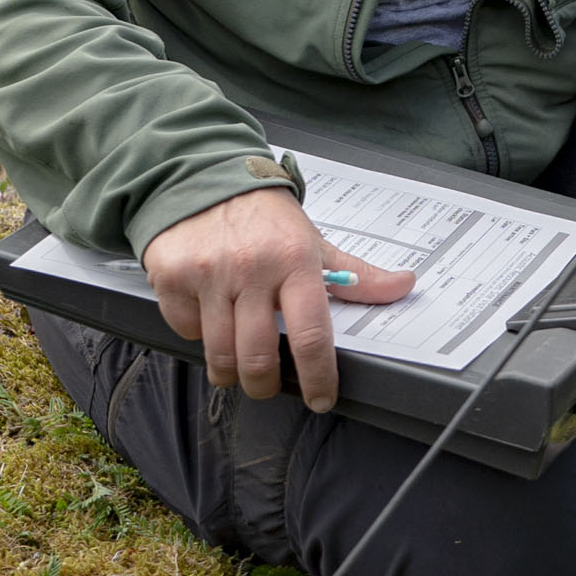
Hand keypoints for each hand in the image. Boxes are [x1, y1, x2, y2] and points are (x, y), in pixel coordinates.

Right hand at [140, 188, 412, 411]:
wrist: (202, 176)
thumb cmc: (264, 217)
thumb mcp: (312, 241)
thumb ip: (356, 274)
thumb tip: (404, 285)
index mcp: (294, 260)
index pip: (310, 335)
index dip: (318, 377)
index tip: (321, 399)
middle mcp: (250, 268)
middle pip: (258, 359)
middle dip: (266, 385)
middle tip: (269, 384)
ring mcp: (207, 274)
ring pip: (219, 355)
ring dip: (231, 371)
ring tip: (239, 362)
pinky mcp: (171, 277)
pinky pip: (186, 330)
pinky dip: (197, 334)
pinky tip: (208, 317)